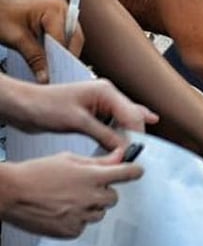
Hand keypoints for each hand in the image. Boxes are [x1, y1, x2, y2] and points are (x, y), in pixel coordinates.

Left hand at [0, 0, 84, 81]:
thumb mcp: (16, 38)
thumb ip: (34, 58)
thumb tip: (45, 77)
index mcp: (55, 8)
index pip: (64, 41)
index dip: (60, 61)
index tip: (55, 77)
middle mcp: (62, 5)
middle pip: (73, 38)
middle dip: (66, 56)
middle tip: (56, 74)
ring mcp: (59, 6)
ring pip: (69, 35)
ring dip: (61, 50)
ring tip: (51, 65)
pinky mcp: (53, 10)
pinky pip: (61, 30)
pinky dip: (56, 42)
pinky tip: (47, 53)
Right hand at [0, 149, 142, 237]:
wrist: (9, 193)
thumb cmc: (35, 173)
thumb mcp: (68, 159)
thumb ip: (98, 161)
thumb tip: (119, 156)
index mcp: (91, 177)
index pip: (126, 174)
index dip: (134, 172)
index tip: (137, 172)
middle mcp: (90, 197)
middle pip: (114, 198)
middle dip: (104, 192)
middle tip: (85, 188)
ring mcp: (81, 216)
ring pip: (100, 213)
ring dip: (91, 207)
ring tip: (68, 199)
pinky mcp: (71, 231)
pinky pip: (84, 226)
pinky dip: (76, 220)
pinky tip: (60, 211)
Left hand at [6, 79, 157, 150]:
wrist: (22, 106)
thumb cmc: (44, 106)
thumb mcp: (77, 122)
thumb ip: (104, 134)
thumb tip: (123, 148)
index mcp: (105, 91)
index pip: (132, 114)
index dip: (137, 134)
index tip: (136, 152)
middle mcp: (106, 96)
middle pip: (132, 117)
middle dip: (136, 135)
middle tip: (137, 154)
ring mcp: (100, 105)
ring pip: (124, 121)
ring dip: (128, 136)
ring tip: (135, 151)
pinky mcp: (92, 115)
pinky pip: (113, 125)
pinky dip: (119, 134)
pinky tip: (130, 138)